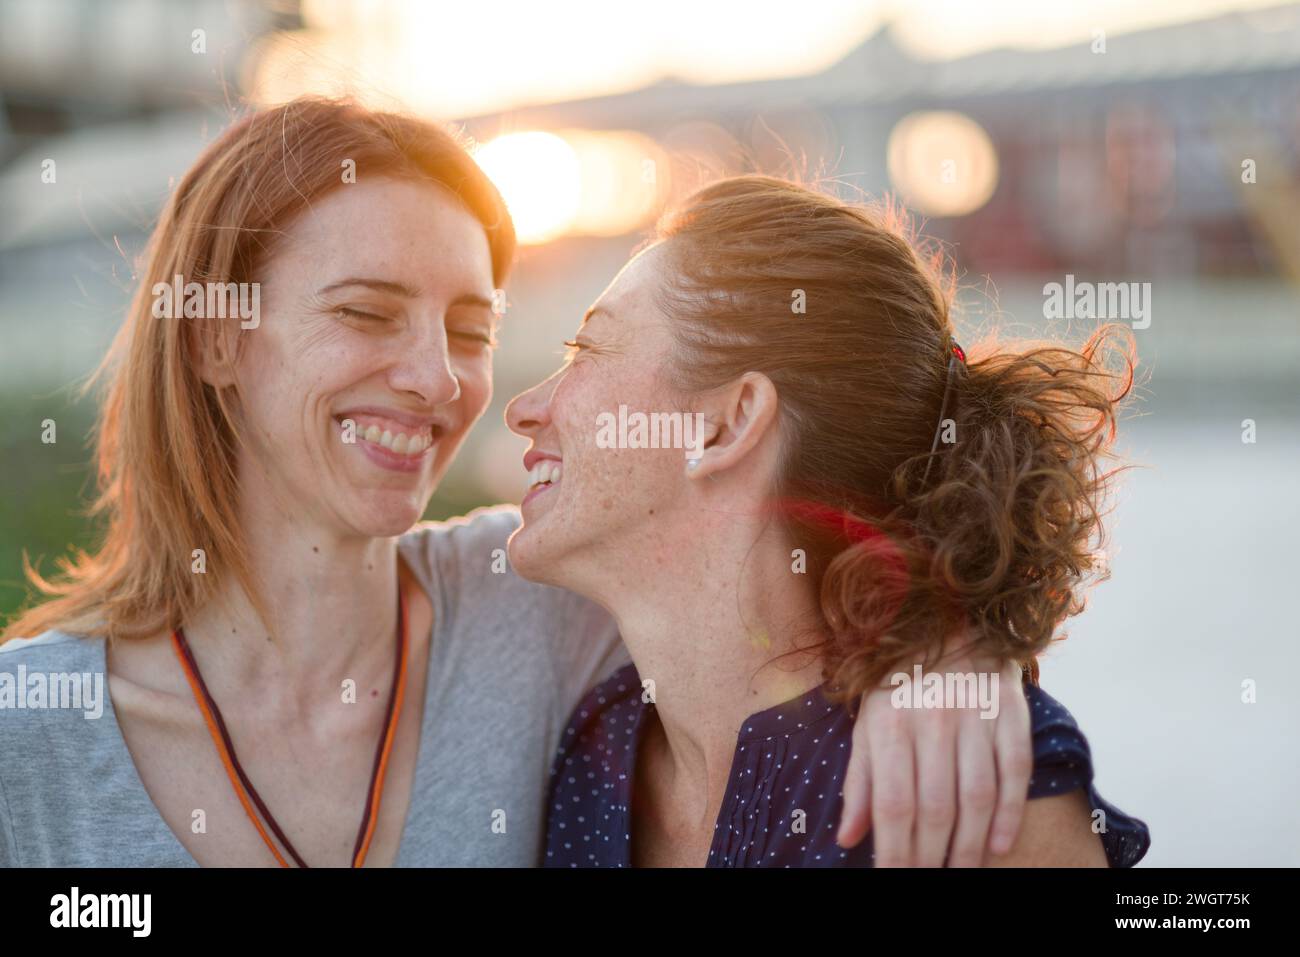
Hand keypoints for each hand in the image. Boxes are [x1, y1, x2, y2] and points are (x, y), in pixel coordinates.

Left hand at [836, 647, 1031, 866]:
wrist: (949, 625)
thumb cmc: (899, 685)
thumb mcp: (869, 724)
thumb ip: (860, 781)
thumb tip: (847, 837)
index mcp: (890, 723)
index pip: (893, 803)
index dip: (894, 850)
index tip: (893, 878)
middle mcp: (933, 719)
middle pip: (936, 807)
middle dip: (932, 856)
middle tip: (930, 880)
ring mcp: (975, 715)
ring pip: (977, 797)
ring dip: (970, 846)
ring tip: (961, 872)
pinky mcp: (1010, 713)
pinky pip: (1014, 774)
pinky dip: (1009, 816)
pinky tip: (998, 846)